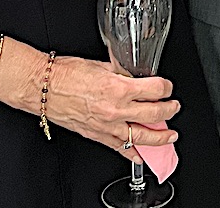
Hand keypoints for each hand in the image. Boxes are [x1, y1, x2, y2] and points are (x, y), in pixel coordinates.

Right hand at [46, 55, 179, 153]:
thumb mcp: (101, 64)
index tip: (168, 87)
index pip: (155, 90)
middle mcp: (115, 109)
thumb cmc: (67, 73)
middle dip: (170, 110)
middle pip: (154, 114)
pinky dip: (133, 154)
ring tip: (170, 136)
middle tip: (175, 107)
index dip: (166, 87)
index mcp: (118, 87)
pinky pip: (120, 148)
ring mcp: (107, 126)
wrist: (44, 88)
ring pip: (141, 136)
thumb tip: (134, 74)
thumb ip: (121, 71)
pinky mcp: (97, 136)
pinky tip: (142, 156)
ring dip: (160, 137)